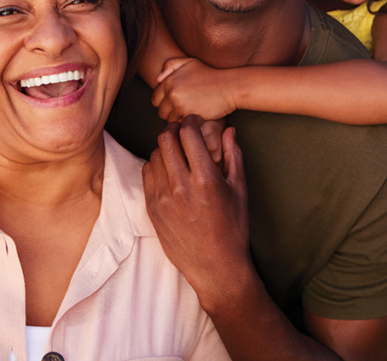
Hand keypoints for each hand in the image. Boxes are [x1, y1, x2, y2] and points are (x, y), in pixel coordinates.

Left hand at [142, 116, 250, 302]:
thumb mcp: (239, 190)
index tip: (195, 121)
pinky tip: (168, 170)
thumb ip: (233, 156)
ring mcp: (163, 198)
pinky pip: (146, 175)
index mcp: (206, 179)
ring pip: (154, 156)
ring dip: (165, 148)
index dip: (191, 122)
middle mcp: (181, 186)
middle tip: (183, 131)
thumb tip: (229, 131)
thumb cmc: (233, 228)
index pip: (188, 134)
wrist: (215, 266)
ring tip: (177, 152)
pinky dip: (156, 166)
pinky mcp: (152, 209)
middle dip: (174, 129)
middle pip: (166, 140)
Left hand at [153, 57, 237, 122]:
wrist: (231, 86)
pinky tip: (196, 116)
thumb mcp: (191, 62)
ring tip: (192, 112)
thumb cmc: (211, 75)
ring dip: (179, 118)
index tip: (179, 101)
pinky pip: (180, 125)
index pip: (156, 98)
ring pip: (170, 119)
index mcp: (169, 80)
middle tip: (186, 108)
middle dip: (171, 111)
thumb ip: (171, 65)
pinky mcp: (188, 114)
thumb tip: (158, 79)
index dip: (166, 102)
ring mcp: (178, 104)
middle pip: (161, 111)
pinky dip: (187, 123)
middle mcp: (171, 91)